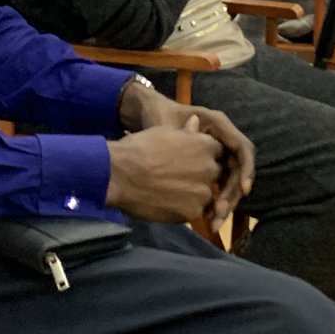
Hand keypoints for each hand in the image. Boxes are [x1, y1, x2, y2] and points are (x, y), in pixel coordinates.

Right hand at [106, 118, 223, 223]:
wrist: (119, 174)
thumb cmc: (140, 148)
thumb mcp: (164, 132)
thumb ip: (186, 132)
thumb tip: (196, 121)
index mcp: (204, 145)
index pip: (216, 151)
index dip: (202, 155)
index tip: (189, 159)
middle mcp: (209, 168)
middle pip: (213, 173)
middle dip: (201, 175)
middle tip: (177, 177)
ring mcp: (202, 192)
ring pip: (205, 194)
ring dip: (193, 193)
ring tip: (170, 191)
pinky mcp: (192, 212)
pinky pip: (194, 211)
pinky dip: (184, 208)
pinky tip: (167, 203)